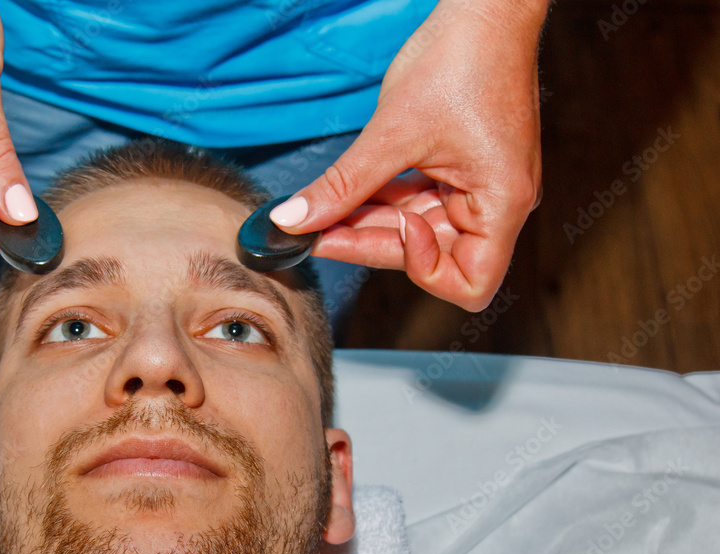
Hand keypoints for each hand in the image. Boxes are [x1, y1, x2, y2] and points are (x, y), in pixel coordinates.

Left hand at [270, 0, 547, 310]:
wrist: (484, 8)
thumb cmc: (462, 59)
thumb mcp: (392, 131)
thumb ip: (342, 185)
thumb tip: (292, 222)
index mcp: (503, 202)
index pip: (470, 284)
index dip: (421, 269)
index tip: (390, 226)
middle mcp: (496, 204)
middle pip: (432, 258)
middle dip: (373, 242)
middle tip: (315, 231)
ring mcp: (477, 189)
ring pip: (416, 231)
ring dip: (369, 222)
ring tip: (321, 210)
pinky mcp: (458, 173)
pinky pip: (416, 202)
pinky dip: (380, 201)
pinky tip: (345, 192)